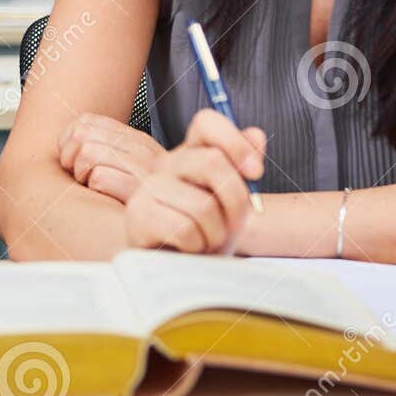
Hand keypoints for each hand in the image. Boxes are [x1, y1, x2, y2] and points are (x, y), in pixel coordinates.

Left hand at [59, 113, 166, 202]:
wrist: (176, 233)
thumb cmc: (142, 206)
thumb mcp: (129, 171)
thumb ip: (104, 149)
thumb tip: (68, 140)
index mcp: (136, 139)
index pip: (85, 121)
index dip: (68, 141)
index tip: (73, 160)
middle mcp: (142, 148)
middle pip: (81, 135)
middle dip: (71, 158)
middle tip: (81, 176)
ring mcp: (145, 166)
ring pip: (86, 153)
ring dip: (82, 174)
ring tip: (94, 187)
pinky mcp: (142, 188)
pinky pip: (98, 177)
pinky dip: (94, 188)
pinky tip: (105, 196)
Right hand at [122, 110, 265, 254]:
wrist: (182, 273)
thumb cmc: (208, 236)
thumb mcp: (233, 201)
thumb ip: (243, 166)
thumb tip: (257, 134)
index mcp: (190, 155)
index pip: (207, 123)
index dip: (236, 142)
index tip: (256, 172)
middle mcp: (166, 165)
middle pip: (212, 161)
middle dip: (236, 201)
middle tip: (231, 224)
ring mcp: (148, 188)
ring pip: (203, 205)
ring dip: (216, 233)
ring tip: (206, 241)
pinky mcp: (138, 215)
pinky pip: (185, 229)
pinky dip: (197, 247)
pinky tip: (187, 250)